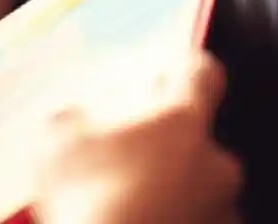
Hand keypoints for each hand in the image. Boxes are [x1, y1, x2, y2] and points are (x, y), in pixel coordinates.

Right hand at [33, 53, 242, 223]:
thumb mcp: (57, 136)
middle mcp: (214, 162)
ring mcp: (221, 210)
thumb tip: (82, 118)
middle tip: (121, 153)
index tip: (166, 73)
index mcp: (181, 120)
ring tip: (123, 199)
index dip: (183, 68)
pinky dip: (169, 221)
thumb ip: (78, 116)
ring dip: (168, 187)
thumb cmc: (87, 195)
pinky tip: (133, 221)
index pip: (202, 73)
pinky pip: (191, 223)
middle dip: (164, 143)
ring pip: (195, 186)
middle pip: (195, 137)